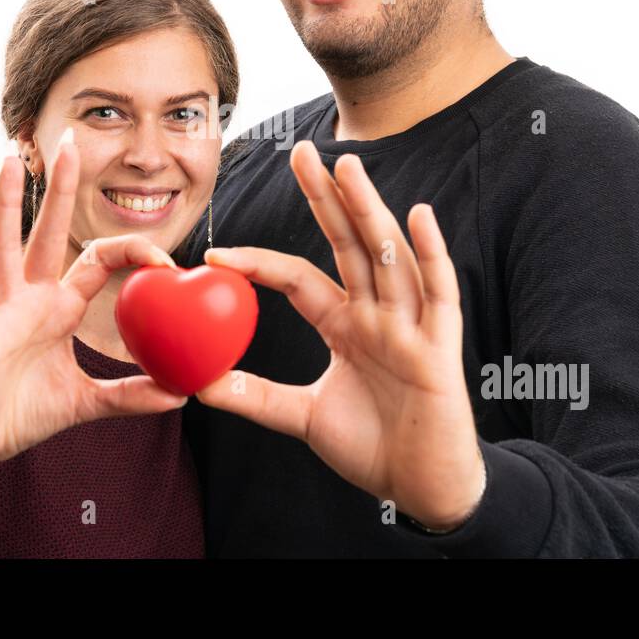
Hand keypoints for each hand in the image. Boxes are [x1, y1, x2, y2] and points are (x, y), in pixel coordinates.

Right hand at [0, 129, 184, 473]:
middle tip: (72, 138)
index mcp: (60, 307)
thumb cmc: (26, 413)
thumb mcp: (90, 402)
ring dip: (8, 204)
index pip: (100, 261)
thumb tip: (181, 394)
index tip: (167, 261)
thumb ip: (132, 395)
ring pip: (7, 247)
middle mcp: (32, 298)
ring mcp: (3, 311)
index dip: (132, 253)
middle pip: (50, 232)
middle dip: (61, 186)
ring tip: (7, 160)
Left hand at [197, 140, 485, 529]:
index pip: (299, 278)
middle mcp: (377, 314)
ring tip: (346, 166)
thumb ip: (255, 397)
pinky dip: (430, 253)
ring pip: (387, 256)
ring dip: (367, 210)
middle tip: (301, 150)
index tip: (214, 254)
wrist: (423, 487)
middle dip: (326, 196)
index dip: (260, 263)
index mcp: (345, 325)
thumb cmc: (371, 447)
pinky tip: (417, 214)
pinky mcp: (440, 347)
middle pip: (348, 243)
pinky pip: (438, 292)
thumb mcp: (302, 417)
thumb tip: (197, 384)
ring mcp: (410, 325)